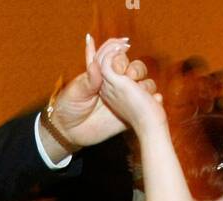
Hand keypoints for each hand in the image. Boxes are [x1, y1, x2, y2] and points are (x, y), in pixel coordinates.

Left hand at [50, 35, 159, 149]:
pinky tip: (154, 100)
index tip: (125, 44)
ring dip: (144, 82)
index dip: (118, 48)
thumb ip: (88, 79)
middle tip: (128, 75)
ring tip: (137, 86)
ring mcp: (122, 98)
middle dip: (134, 67)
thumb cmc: (68, 108)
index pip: (112, 56)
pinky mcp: (127, 114)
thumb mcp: (75, 92)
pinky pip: (145, 105)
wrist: (70, 134)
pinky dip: (152, 99)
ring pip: (142, 84)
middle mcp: (114, 84)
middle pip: (132, 67)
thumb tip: (97, 65)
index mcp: (101, 74)